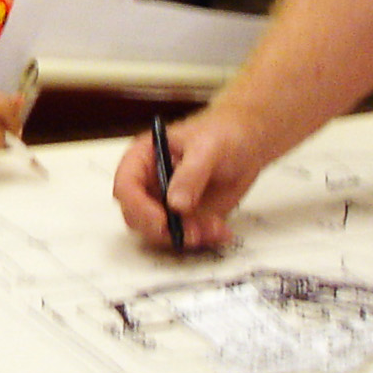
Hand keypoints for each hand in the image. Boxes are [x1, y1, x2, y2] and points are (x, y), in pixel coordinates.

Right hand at [111, 110, 259, 250]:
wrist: (246, 142)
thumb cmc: (221, 133)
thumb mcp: (207, 147)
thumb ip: (191, 174)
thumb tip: (176, 205)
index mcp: (143, 159)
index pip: (125, 187)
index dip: (138, 207)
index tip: (162, 220)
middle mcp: (149, 185)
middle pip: (137, 218)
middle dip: (163, 230)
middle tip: (191, 233)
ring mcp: (166, 204)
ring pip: (162, 234)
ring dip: (187, 237)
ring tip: (215, 228)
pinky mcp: (186, 218)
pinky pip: (186, 238)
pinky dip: (203, 239)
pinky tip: (221, 230)